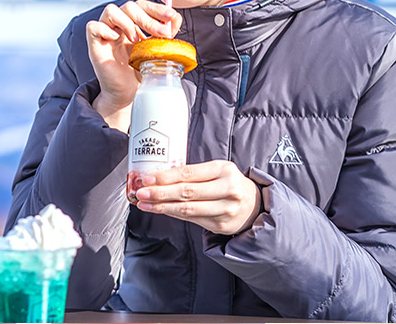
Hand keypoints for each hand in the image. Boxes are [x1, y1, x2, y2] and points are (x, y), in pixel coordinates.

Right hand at [86, 0, 180, 129]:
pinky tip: (116, 40)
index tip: (171, 16)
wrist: (127, 94)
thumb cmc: (140, 72)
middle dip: (148, 18)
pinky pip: (93, 26)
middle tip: (162, 33)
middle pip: (129, 6)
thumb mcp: (157, 51)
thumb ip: (165, 35)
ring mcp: (106, 33)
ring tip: (136, 40)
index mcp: (133, 24)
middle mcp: (119, 25)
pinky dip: (104, 29)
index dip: (156, 8)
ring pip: (111, 10)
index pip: (142, 5)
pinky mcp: (95, 45)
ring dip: (127, 22)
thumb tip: (175, 19)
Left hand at [133, 161, 261, 235]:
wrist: (254, 205)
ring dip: (162, 207)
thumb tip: (159, 176)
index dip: (166, 176)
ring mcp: (225, 210)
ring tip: (144, 204)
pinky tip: (160, 210)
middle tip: (141, 193)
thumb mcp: (217, 170)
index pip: (189, 173)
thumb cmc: (228, 182)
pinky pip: (191, 219)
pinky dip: (173, 214)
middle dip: (160, 193)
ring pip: (187, 209)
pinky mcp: (221, 225)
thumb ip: (194, 173)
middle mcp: (227, 190)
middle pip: (187, 192)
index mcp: (224, 170)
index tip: (148, 178)